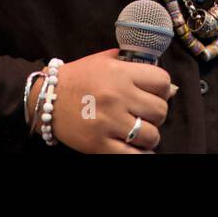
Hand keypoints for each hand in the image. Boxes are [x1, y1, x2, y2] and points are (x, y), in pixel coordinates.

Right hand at [31, 48, 173, 152]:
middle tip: (144, 114)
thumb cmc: (79, 77)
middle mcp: (117, 96)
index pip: (163, 82)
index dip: (163, 89)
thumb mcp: (106, 60)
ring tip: (138, 131)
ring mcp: (108, 122)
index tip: (154, 94)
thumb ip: (136, 65)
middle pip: (160, 111)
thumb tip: (171, 89)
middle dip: (156, 114)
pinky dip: (141, 154)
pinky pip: (133, 156)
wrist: (46, 98)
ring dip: (149, 135)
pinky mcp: (99, 144)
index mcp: (121, 73)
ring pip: (151, 135)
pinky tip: (137, 149)